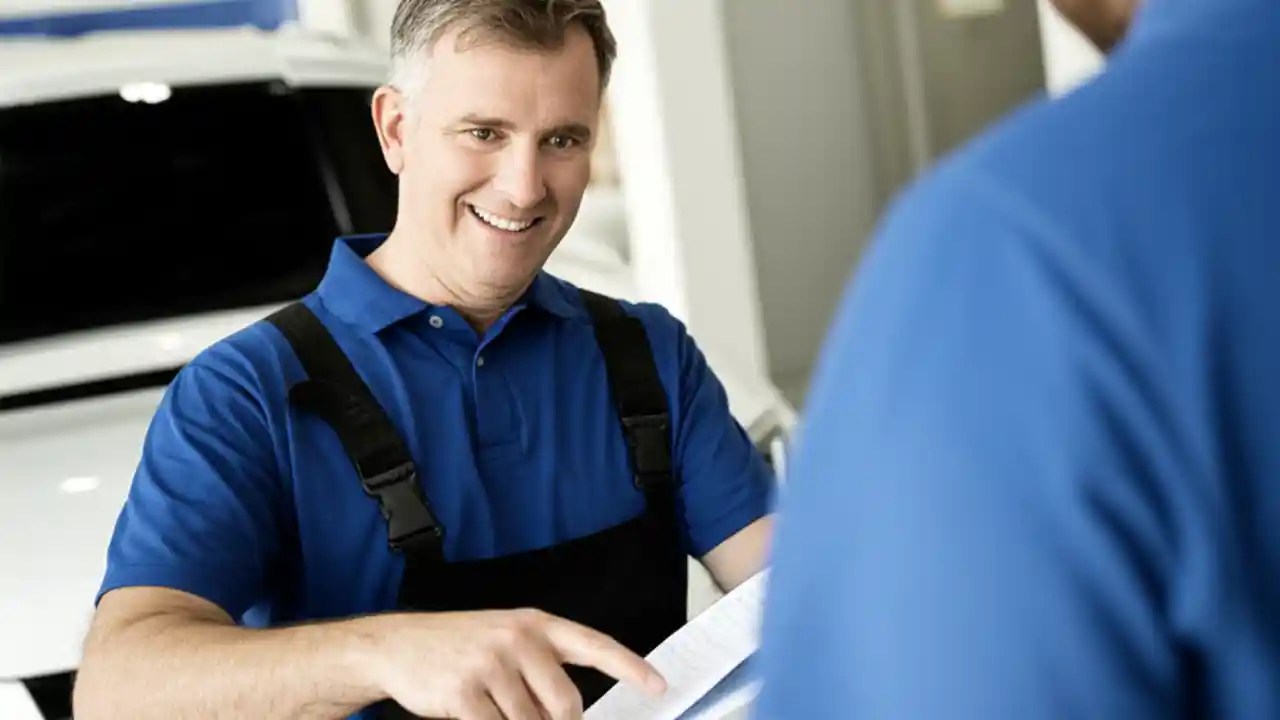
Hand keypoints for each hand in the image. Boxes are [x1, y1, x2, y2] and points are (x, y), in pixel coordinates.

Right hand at [366, 608, 666, 719]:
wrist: (398, 646)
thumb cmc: (460, 648)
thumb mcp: (507, 642)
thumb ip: (544, 670)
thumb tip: (570, 715)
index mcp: (536, 625)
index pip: (595, 644)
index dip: (630, 667)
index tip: (658, 685)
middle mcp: (518, 640)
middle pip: (566, 705)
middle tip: (526, 713)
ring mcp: (491, 665)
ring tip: (490, 707)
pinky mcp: (465, 693)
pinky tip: (474, 714)